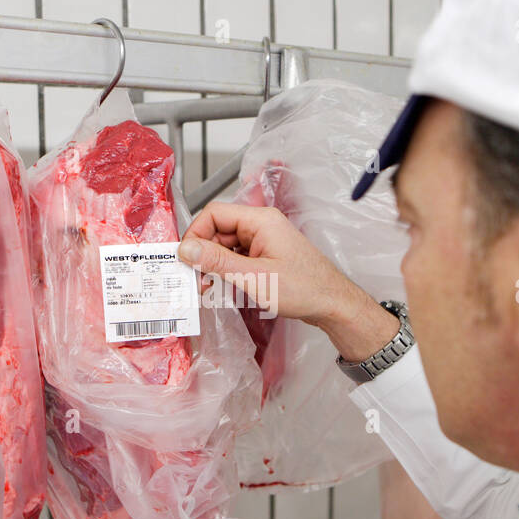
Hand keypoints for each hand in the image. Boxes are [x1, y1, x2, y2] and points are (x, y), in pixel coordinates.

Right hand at [178, 202, 399, 361]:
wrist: (333, 304)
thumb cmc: (304, 289)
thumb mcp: (254, 277)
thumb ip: (217, 262)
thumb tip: (187, 249)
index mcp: (261, 220)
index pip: (214, 213)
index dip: (196, 234)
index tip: (185, 257)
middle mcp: (262, 226)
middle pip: (218, 230)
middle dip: (203, 253)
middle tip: (194, 278)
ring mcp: (264, 241)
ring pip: (226, 246)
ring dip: (213, 265)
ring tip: (207, 287)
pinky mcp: (266, 256)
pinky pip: (237, 257)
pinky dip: (226, 271)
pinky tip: (222, 288)